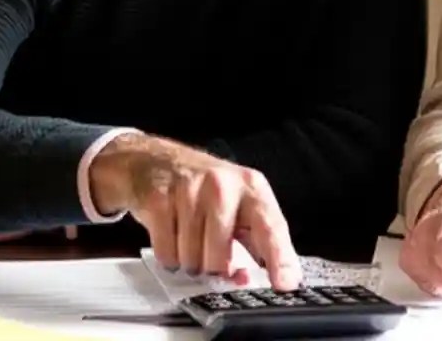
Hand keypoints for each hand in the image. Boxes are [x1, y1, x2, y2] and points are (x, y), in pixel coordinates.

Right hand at [89, 133, 300, 289]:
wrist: (155, 160)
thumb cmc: (204, 187)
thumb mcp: (238, 204)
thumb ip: (252, 242)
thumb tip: (248, 278)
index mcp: (251, 187)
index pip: (271, 227)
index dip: (280, 258)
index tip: (285, 282)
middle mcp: (223, 186)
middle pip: (220, 258)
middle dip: (214, 267)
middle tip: (210, 251)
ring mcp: (189, 191)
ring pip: (192, 260)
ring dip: (189, 261)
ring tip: (189, 238)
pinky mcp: (159, 199)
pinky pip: (167, 253)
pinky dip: (169, 256)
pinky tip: (172, 236)